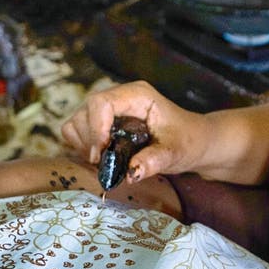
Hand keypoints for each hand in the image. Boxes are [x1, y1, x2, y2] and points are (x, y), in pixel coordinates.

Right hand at [61, 80, 208, 181]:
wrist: (191, 141)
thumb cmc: (186, 141)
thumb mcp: (175, 152)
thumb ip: (154, 160)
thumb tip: (130, 173)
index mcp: (137, 95)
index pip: (101, 102)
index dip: (95, 127)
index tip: (102, 153)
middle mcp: (120, 97)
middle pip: (85, 111)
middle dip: (89, 140)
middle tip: (104, 162)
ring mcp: (109, 108)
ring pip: (77, 121)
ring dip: (84, 144)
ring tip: (104, 159)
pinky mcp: (103, 121)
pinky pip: (77, 130)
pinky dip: (82, 146)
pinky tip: (102, 156)